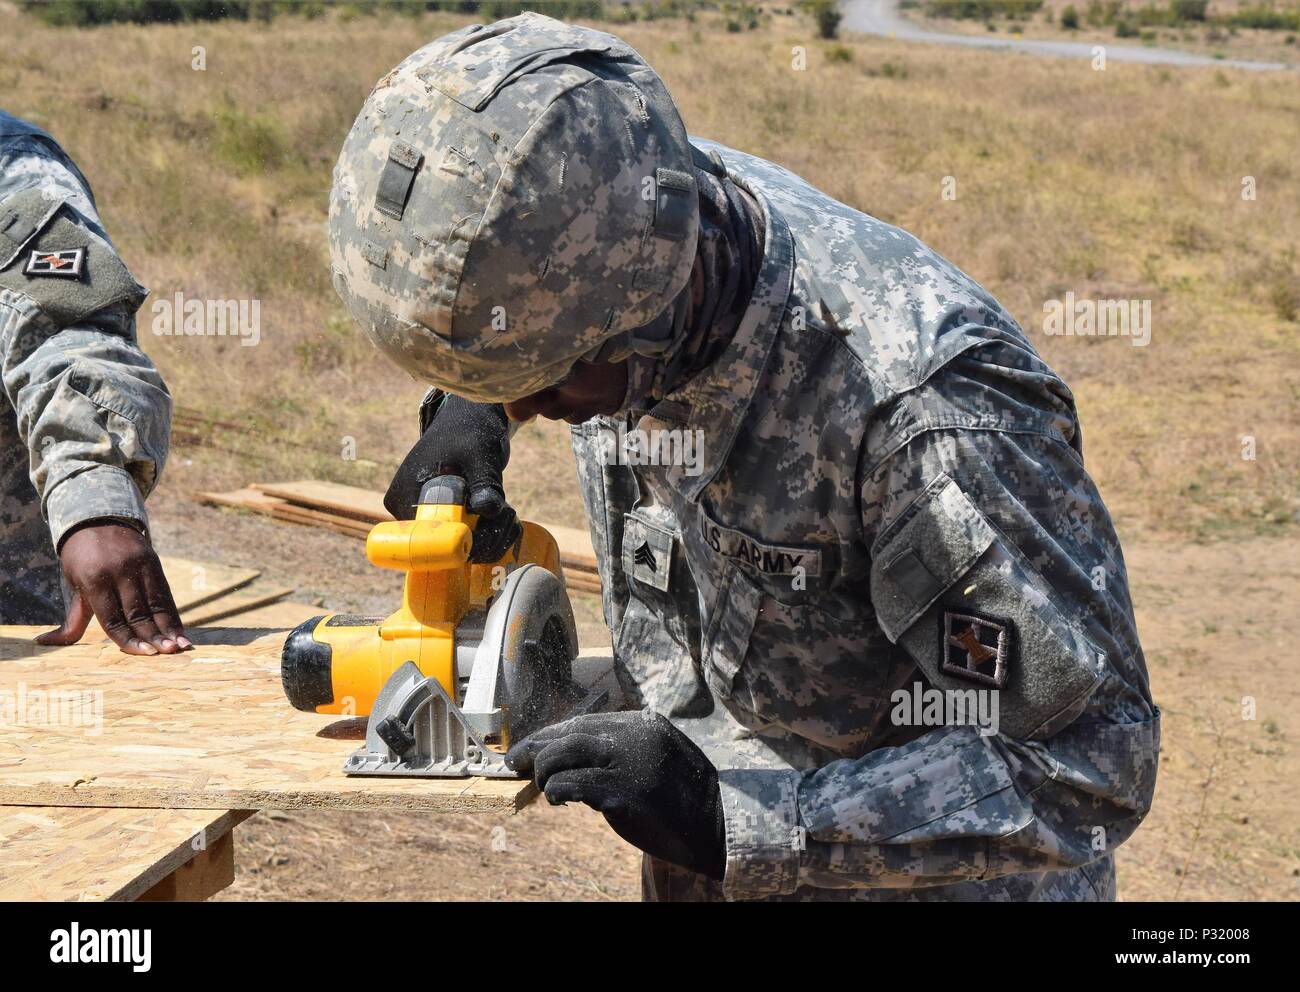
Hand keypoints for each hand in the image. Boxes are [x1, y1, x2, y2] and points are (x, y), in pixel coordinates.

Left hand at [35, 521, 189, 654]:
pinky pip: (165, 592)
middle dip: (154, 635)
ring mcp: (139, 565)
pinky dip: (173, 613)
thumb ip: (71, 619)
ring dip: (169, 627)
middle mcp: (119, 572)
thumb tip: (43, 643)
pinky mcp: (153, 561)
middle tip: (167, 653)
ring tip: (180, 646)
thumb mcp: (74, 585)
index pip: (113, 618)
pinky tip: (180, 630)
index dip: (129, 638)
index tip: (145, 653)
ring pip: (156, 603)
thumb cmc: (81, 560)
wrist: (97, 519)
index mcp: (94, 579)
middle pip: (138, 612)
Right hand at [385, 394, 520, 562]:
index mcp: (403, 499)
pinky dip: (490, 534)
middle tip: (510, 513)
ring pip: (461, 548)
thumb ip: (483, 481)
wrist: (469, 424)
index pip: (434, 540)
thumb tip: (488, 509)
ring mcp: (426, 521)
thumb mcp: (479, 454)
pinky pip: (467, 541)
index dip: (470, 539)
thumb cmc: (469, 432)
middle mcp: (408, 516)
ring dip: (492, 536)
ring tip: (510, 511)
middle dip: (486, 538)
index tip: (499, 519)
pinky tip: (506, 516)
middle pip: (448, 548)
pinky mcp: (444, 523)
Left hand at [506, 710, 725, 879]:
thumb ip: (623, 747)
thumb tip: (571, 753)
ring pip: (564, 754)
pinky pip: (571, 784)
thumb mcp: (657, 755)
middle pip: (569, 733)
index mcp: (643, 722)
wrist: (716, 825)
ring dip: (544, 770)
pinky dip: (555, 790)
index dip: (552, 733)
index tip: (532, 745)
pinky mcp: (622, 791)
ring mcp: (628, 762)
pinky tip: (557, 800)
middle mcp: (634, 735)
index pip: (584, 722)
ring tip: (542, 786)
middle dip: (536, 747)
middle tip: (515, 762)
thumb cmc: (683, 796)